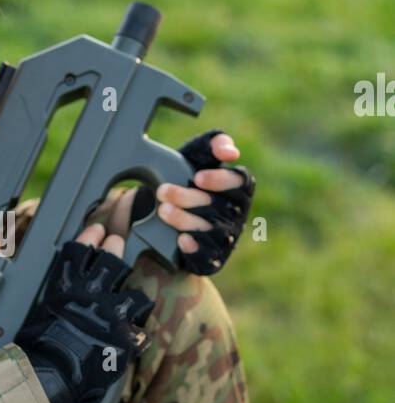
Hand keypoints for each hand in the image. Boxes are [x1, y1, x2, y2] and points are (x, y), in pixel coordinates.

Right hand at [14, 238, 154, 402]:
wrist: (51, 374)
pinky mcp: (127, 336)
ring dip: (134, 300)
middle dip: (116, 249)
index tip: (97, 229)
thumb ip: (60, 297)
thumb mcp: (43, 311)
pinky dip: (138, 337)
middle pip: (113, 260)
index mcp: (67, 286)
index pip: (80, 250)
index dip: (90, 237)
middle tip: (118, 243)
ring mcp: (113, 313)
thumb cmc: (39, 347)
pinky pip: (142, 332)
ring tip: (131, 304)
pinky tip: (133, 339)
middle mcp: (92, 293)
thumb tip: (68, 293)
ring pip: (136, 294)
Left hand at [155, 130, 254, 273]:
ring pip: (211, 231)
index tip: (197, 177)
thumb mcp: (196, 156)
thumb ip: (213, 144)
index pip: (241, 183)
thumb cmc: (186, 177)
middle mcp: (236, 214)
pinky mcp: (213, 258)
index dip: (222, 181)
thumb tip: (231, 151)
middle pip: (219, 207)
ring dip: (186, 220)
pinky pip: (209, 256)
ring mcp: (227, 238)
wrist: (164, 210)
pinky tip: (181, 239)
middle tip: (163, 191)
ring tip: (163, 210)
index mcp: (238, 189)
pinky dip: (195, 248)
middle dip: (189, 198)